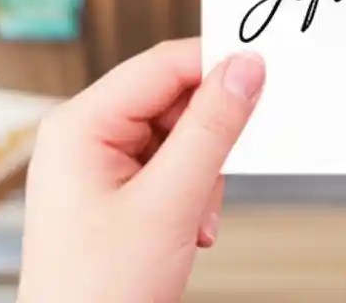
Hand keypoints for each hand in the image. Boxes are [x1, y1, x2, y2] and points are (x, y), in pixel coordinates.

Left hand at [18, 39, 264, 302]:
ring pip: (179, 138)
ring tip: (192, 221)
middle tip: (215, 181)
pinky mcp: (113, 193)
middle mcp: (84, 137)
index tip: (266, 75)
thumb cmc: (98, 292)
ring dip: (202, 176)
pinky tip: (188, 230)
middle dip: (208, 142)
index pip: (163, 65)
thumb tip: (246, 67)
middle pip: (174, 100)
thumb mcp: (170, 202)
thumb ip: (213, 128)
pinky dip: (191, 195)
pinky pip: (170, 169)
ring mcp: (97, 166)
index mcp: (80, 125)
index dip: (217, 66)